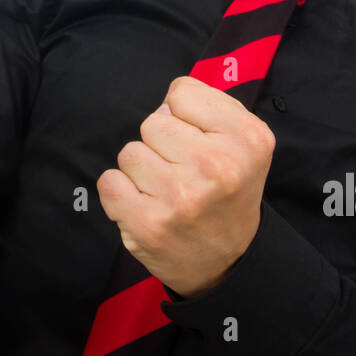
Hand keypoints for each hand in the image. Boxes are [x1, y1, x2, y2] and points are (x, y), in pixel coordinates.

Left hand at [96, 75, 275, 297]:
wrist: (230, 262)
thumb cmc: (228, 192)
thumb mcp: (243, 140)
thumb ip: (208, 105)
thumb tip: (165, 101)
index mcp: (246, 138)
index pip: (182, 93)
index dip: (184, 116)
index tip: (198, 142)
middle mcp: (217, 166)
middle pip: (152, 122)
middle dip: (162, 144)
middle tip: (183, 172)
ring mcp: (181, 196)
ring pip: (130, 152)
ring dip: (141, 170)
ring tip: (167, 190)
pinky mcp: (149, 224)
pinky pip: (109, 182)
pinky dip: (120, 192)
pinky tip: (144, 204)